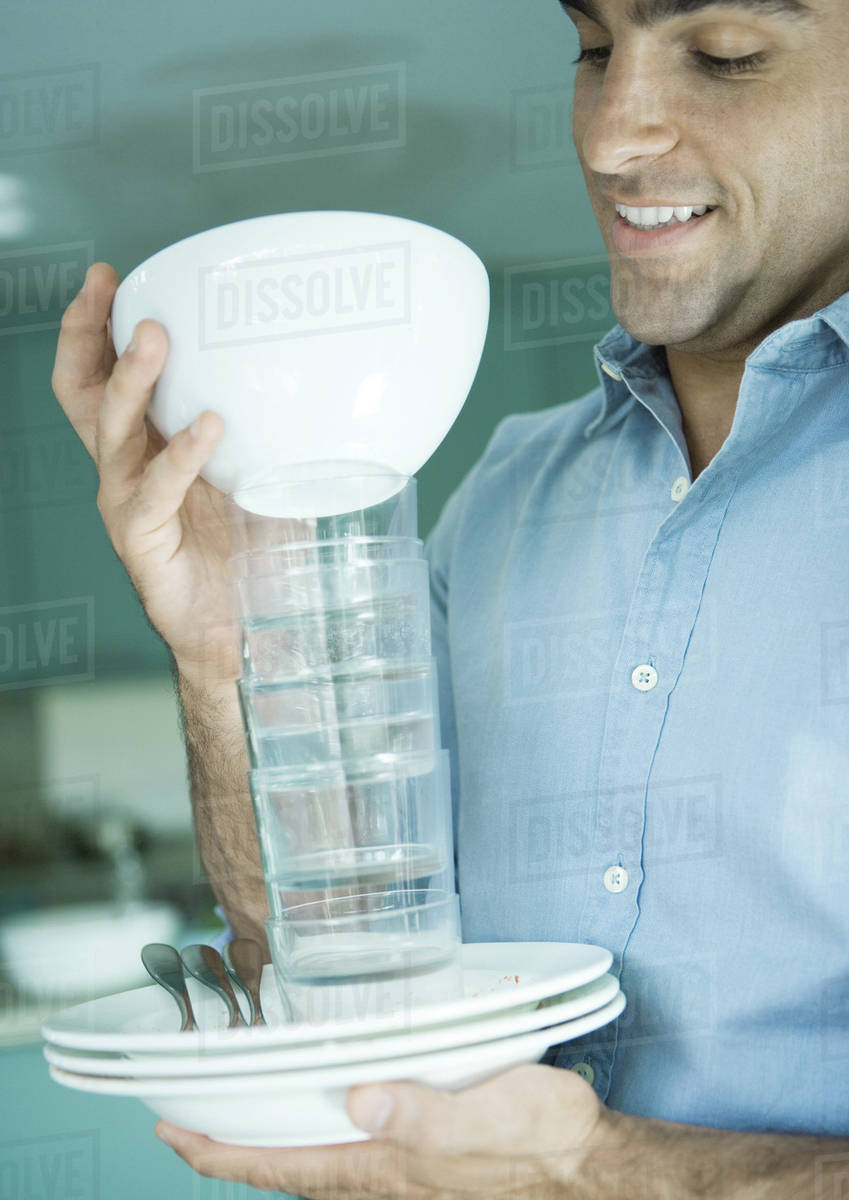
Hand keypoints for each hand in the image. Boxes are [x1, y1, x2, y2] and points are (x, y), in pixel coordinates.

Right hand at [51, 263, 236, 682]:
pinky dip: (181, 454)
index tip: (110, 278)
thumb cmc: (252, 549)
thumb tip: (327, 373)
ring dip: (132, 380)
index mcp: (148, 446)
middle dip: (90, 335)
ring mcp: (128, 502)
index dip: (98, 329)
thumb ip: (273, 428)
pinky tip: (209, 428)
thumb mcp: (263, 471)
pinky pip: (155, 489)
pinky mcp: (140, 540)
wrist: (246, 627)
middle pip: (84, 391)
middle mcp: (126, 468)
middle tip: (110, 290)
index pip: (104, 377)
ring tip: (157, 340)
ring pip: (111, 429)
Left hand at [155, 1063, 607, 1198]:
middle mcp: (385, 1173)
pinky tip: (323, 1109)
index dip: (221, 1155)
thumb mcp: (482, 1118)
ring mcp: (405, 1168)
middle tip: (188, 1124)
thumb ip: (420, 1114)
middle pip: (288, 1169)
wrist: (588, 1164)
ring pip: (317, 1161)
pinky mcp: (428, 1152)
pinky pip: (351, 1150)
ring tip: (240, 1115)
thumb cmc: (540, 1140)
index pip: (283, 1168)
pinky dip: (318, 1133)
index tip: (173, 1136)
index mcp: (385, 1166)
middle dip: (233, 1151)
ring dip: (272, 1142)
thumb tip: (358, 1098)